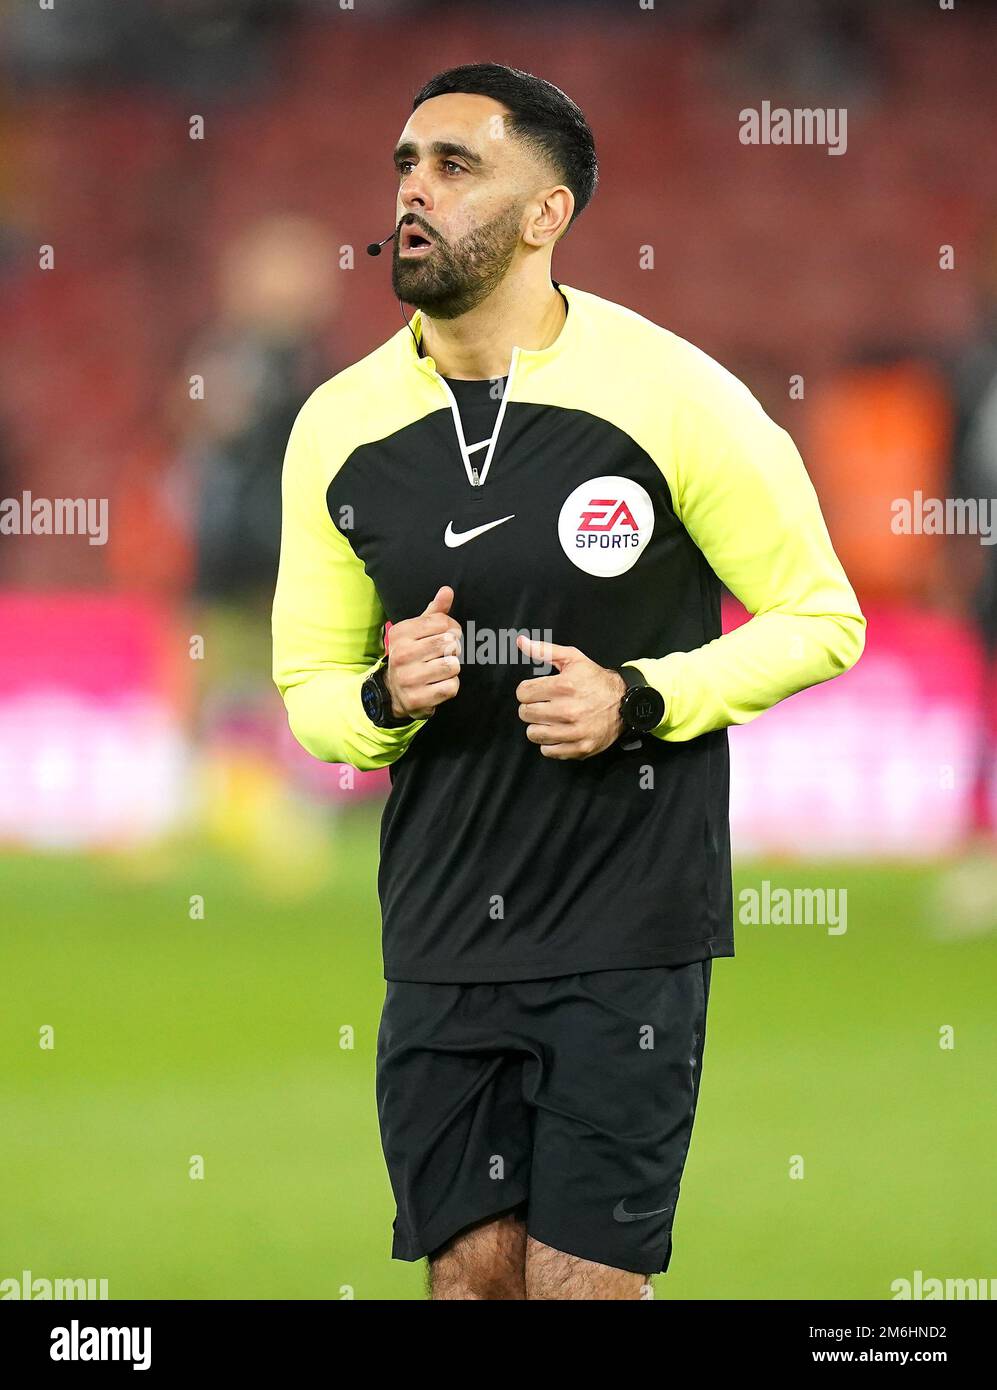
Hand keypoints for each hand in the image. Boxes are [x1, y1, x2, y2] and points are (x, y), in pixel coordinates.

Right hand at [384, 586, 461, 719]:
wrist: (394, 691)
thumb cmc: (412, 655)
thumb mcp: (418, 631)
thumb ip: (435, 612)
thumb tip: (447, 591)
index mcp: (400, 633)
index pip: (442, 622)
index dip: (452, 629)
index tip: (446, 636)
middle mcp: (401, 654)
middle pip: (449, 643)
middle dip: (453, 649)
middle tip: (442, 655)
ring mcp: (408, 678)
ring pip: (453, 665)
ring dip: (452, 668)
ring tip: (439, 670)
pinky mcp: (418, 698)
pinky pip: (451, 687)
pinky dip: (450, 686)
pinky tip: (438, 684)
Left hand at [515, 637, 625, 759]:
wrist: (625, 702)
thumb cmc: (595, 680)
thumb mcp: (572, 658)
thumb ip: (544, 650)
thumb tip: (520, 641)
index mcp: (564, 686)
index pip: (523, 693)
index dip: (528, 690)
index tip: (537, 691)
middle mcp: (568, 710)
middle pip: (525, 713)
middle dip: (532, 707)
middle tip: (545, 704)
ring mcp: (574, 732)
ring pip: (533, 734)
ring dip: (539, 726)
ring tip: (551, 718)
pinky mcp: (580, 748)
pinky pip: (548, 750)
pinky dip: (550, 743)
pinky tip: (559, 731)